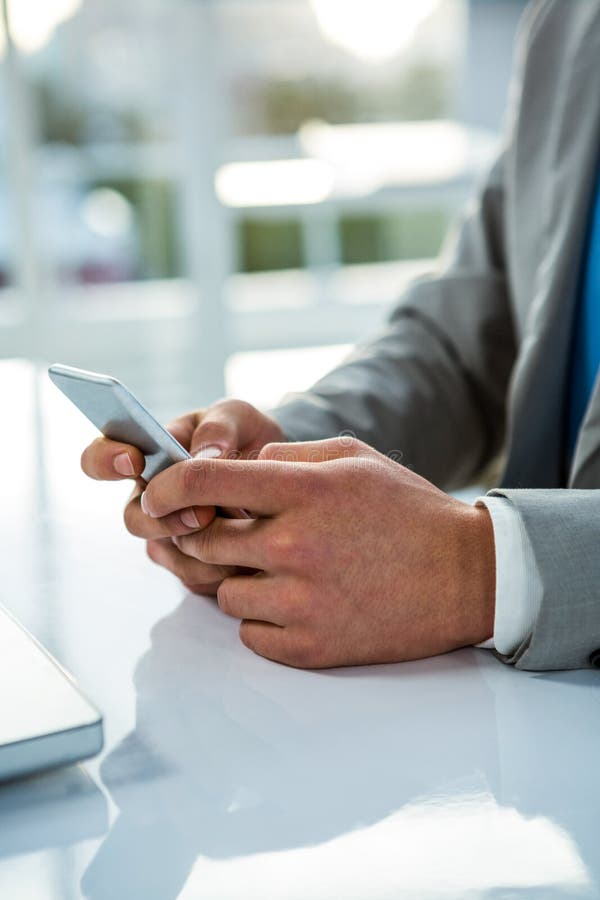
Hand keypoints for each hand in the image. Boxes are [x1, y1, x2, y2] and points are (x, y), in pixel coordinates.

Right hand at [80, 400, 285, 594]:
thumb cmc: (244, 438)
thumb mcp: (237, 417)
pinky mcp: (190, 565)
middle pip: (133, 520)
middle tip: (204, 512)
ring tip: (242, 532)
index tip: (134, 460)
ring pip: (165, 552)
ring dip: (200, 547)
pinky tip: (247, 553)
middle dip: (165, 519)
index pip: (99, 460)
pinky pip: (194, 577)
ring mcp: (165, 535)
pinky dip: (220, 567)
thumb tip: (206, 454)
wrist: (277, 476)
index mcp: (146, 455)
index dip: (105, 461)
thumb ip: (219, 426)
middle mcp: (148, 499)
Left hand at [140, 437, 495, 667]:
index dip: (164, 486)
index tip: (155, 495)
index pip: (202, 482)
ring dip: (241, 579)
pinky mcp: (311, 647)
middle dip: (205, 534)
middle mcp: (295, 546)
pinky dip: (263, 618)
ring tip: (285, 570)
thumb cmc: (409, 511)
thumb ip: (287, 454)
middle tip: (234, 534)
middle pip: (202, 541)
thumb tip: (238, 469)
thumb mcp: (353, 457)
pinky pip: (249, 634)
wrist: (466, 576)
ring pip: (223, 592)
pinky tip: (298, 601)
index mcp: (304, 491)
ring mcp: (301, 601)